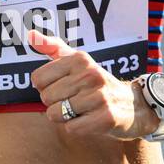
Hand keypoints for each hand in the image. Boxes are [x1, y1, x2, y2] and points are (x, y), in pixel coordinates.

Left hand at [28, 28, 157, 139]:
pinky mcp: (106, 117)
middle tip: (76, 100)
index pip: (38, 78)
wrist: (134, 105)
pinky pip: (71, 128)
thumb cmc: (97, 84)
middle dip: (56, 104)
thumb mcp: (78, 62)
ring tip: (83, 110)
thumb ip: (53, 48)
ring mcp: (99, 96)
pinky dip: (76, 128)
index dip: (46, 88)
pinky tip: (90, 120)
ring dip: (65, 117)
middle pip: (46, 98)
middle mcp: (90, 74)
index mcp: (80, 59)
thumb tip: (30, 35)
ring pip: (56, 114)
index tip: (64, 87)